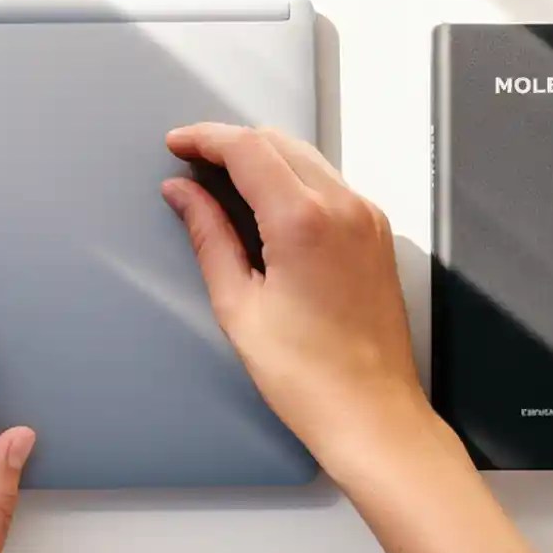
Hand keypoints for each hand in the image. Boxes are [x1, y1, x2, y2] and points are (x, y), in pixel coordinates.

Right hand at [164, 124, 552, 552]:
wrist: (372, 414)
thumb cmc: (310, 377)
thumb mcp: (239, 305)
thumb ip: (209, 236)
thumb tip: (183, 194)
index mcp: (305, 221)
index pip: (248, 148)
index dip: (205, 138)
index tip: (177, 144)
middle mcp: (344, 208)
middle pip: (278, 142)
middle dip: (230, 143)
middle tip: (190, 162)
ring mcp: (367, 218)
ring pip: (306, 157)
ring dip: (261, 157)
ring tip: (220, 182)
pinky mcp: (376, 234)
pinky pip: (328, 183)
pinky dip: (291, 178)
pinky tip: (263, 203)